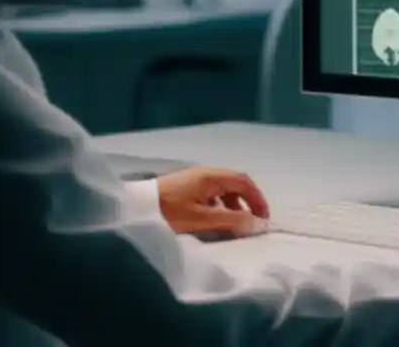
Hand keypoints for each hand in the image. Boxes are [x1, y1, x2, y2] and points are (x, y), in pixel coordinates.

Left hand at [156, 167, 270, 239]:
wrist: (136, 207)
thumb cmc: (169, 212)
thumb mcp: (202, 219)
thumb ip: (231, 220)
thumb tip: (256, 223)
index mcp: (211, 177)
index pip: (243, 181)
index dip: (257, 199)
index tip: (262, 218)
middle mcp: (205, 174)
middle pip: (235, 184)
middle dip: (248, 202)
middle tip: (252, 222)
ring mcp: (195, 180)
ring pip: (223, 190)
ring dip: (234, 206)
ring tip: (235, 225)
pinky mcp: (186, 188)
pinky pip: (212, 194)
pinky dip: (221, 206)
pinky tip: (216, 221)